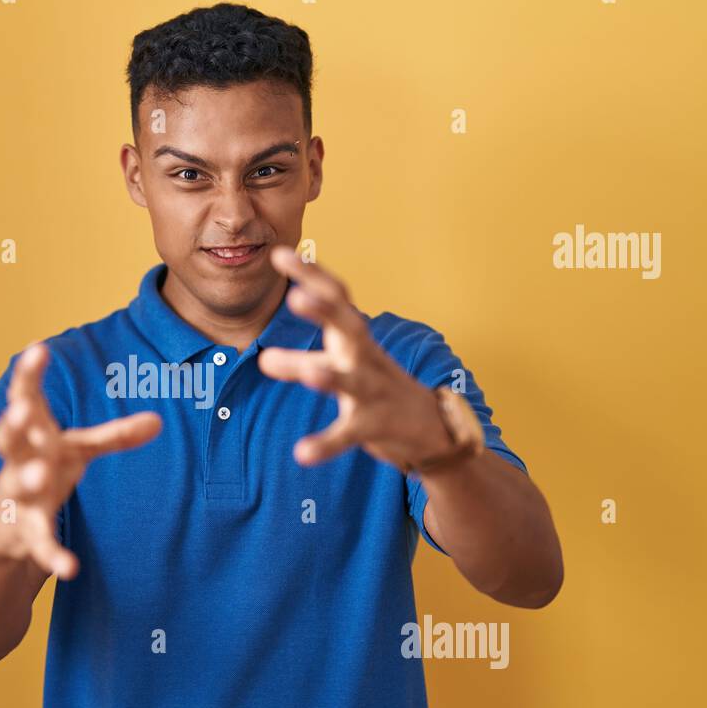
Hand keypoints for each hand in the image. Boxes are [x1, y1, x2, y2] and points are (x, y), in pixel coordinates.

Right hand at [0, 342, 161, 579]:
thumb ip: (115, 436)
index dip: (28, 374)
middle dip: (13, 424)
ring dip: (27, 478)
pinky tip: (70, 568)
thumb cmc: (43, 468)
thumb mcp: (78, 449)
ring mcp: (18, 496)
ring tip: (40, 472)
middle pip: (8, 438)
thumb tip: (159, 421)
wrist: (2, 526)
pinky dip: (53, 555)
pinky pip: (40, 542)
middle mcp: (18, 460)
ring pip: (18, 486)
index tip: (39, 348)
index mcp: (32, 434)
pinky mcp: (26, 531)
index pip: (23, 397)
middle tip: (19, 408)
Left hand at [257, 245, 451, 470]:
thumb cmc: (378, 383)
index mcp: (356, 337)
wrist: (431, 428)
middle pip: (349, 327)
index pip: (337, 296)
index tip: (279, 254)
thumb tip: (275, 334)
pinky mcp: (374, 426)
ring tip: (286, 368)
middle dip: (325, 311)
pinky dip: (325, 444)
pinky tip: (301, 453)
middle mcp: (366, 357)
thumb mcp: (351, 354)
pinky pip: (347, 434)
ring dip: (320, 373)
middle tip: (294, 298)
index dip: (311, 274)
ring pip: (348, 380)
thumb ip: (312, 344)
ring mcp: (372, 391)